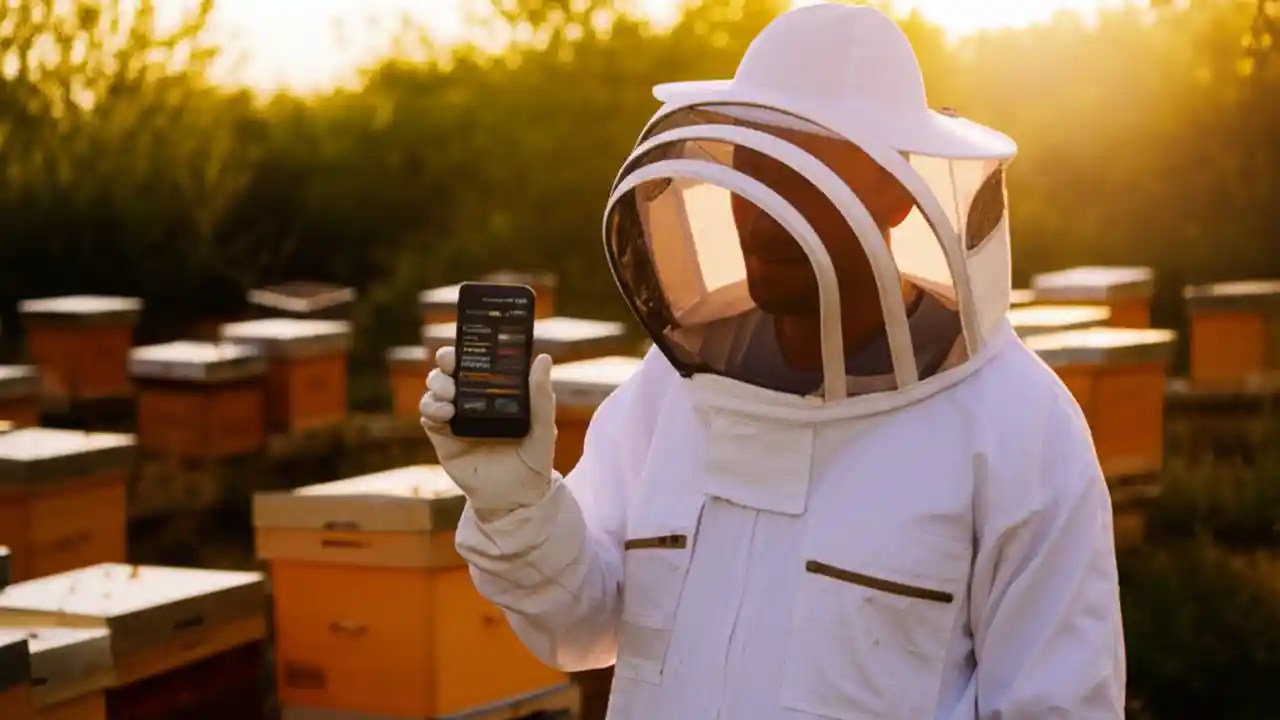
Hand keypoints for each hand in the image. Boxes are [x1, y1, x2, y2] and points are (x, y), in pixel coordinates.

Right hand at [419, 346, 556, 519]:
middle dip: (446, 360)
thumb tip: (543, 358)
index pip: (478, 361)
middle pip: (450, 370)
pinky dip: (431, 409)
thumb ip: (541, 396)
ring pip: (434, 388)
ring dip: (437, 383)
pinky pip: (428, 415)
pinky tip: (446, 414)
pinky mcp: (442, 437)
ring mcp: (456, 418)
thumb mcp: (542, 428)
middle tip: (451, 362)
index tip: (469, 341)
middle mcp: (473, 400)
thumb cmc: (533, 462)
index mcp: (496, 392)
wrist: (516, 499)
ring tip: (451, 396)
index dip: (469, 347)